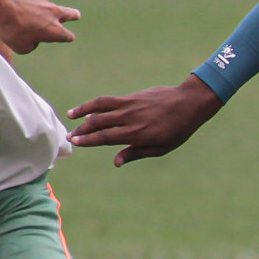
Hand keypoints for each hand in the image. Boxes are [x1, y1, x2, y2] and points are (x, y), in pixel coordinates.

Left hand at [0, 0, 80, 53]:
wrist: (0, 5)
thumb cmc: (12, 29)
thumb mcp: (22, 47)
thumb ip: (32, 45)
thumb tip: (32, 39)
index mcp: (55, 30)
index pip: (67, 36)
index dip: (66, 38)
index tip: (64, 38)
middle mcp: (53, 13)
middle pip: (70, 14)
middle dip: (73, 15)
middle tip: (75, 15)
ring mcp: (43, 0)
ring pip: (47, 6)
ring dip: (42, 10)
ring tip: (28, 15)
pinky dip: (27, 3)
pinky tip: (17, 6)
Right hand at [68, 76, 223, 165]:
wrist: (188, 102)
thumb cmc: (177, 129)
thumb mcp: (160, 148)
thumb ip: (136, 153)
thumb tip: (116, 162)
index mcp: (136, 134)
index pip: (105, 137)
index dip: (88, 140)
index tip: (75, 142)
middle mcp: (129, 118)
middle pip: (98, 123)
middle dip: (82, 130)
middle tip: (70, 136)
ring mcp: (130, 105)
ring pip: (100, 107)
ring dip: (83, 111)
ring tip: (71, 115)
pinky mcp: (132, 96)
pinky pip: (110, 100)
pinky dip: (97, 104)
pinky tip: (90, 109)